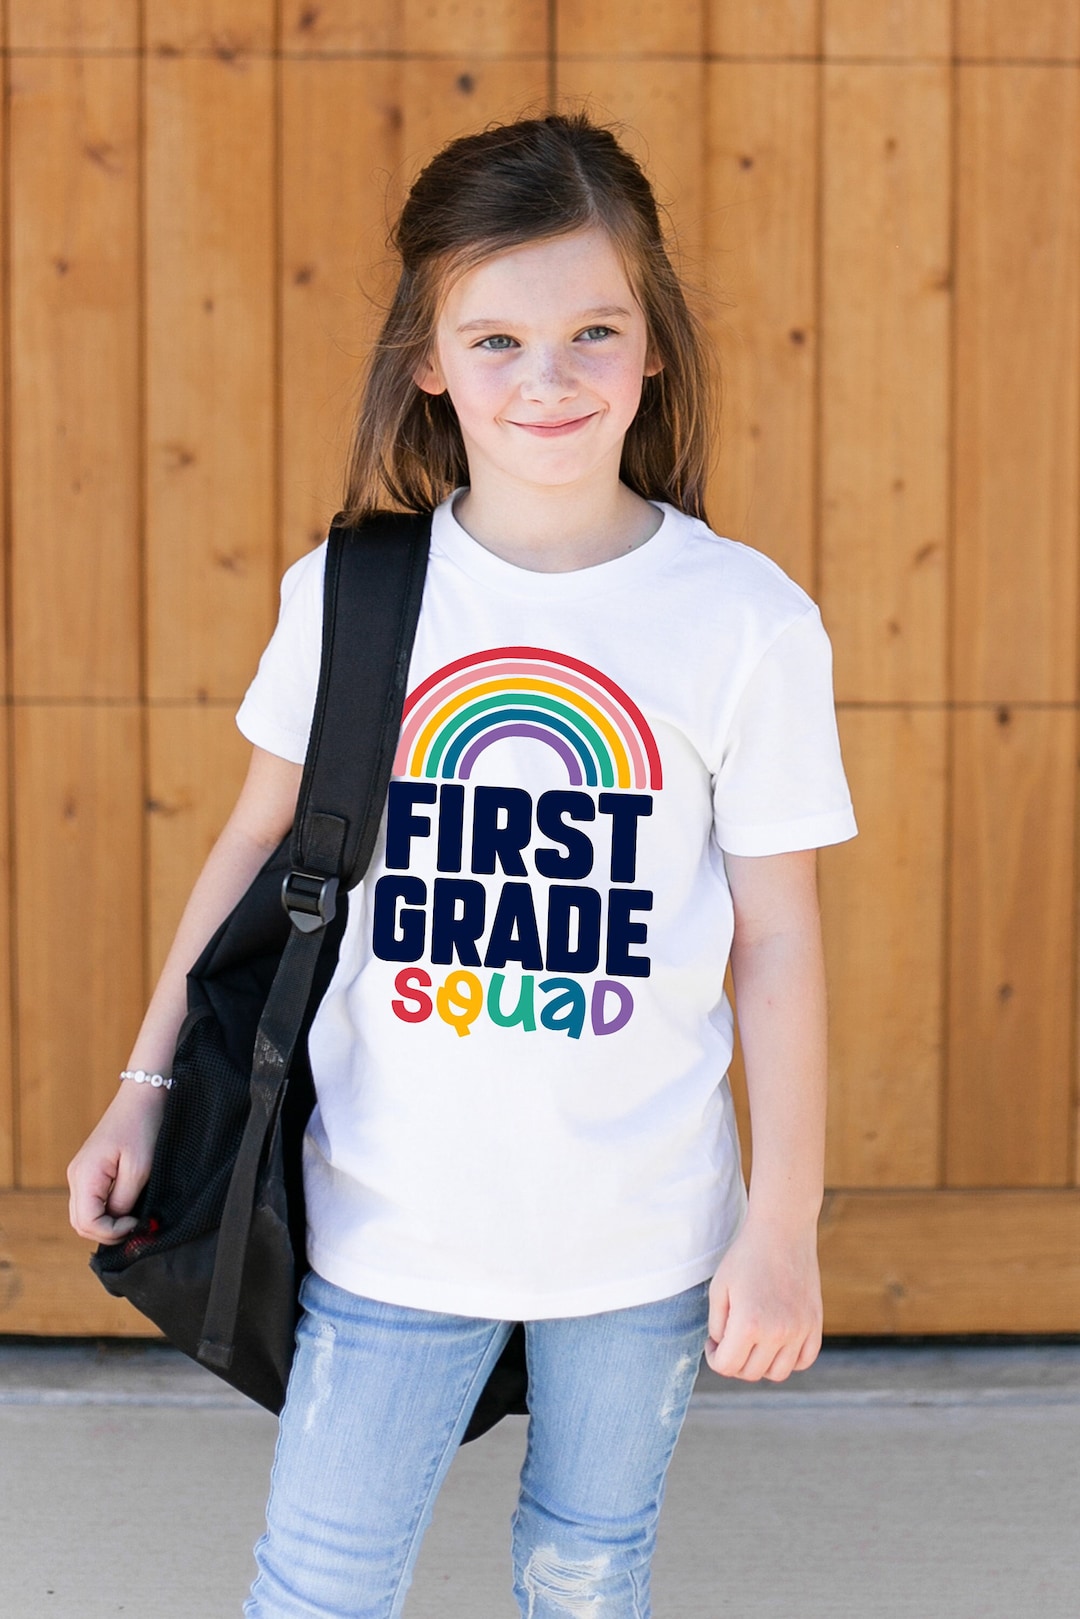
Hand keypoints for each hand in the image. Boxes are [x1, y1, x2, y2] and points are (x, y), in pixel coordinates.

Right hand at [67, 1083, 166, 1243]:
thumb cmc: (143, 1127)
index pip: (87, 1223)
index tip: (137, 1223)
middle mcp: (76, 1176)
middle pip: (80, 1223)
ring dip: (107, 1223)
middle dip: (107, 1233)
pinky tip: (128, 1206)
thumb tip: (117, 1222)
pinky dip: (107, 1211)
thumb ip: (123, 1201)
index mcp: (85, 1176)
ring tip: (133, 1217)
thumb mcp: (139, 1169)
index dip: (112, 1232)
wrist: (143, 1095)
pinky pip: (92, 1201)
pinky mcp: (90, 1169)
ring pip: (85, 1214)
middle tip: (136, 1226)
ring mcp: (81, 1173)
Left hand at [704, 1216, 822, 1381]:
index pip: (726, 1366)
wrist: (782, 1231)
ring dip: (760, 1365)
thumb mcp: (719, 1288)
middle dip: (734, 1361)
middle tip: (730, 1340)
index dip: (714, 1358)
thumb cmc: (746, 1256)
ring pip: (777, 1373)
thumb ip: (717, 1326)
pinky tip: (776, 1343)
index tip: (713, 1343)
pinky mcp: (815, 1324)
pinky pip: (803, 1361)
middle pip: (751, 1373)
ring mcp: (800, 1330)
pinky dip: (788, 1360)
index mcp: (748, 1325)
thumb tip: (724, 1349)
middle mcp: (777, 1333)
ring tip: (752, 1343)